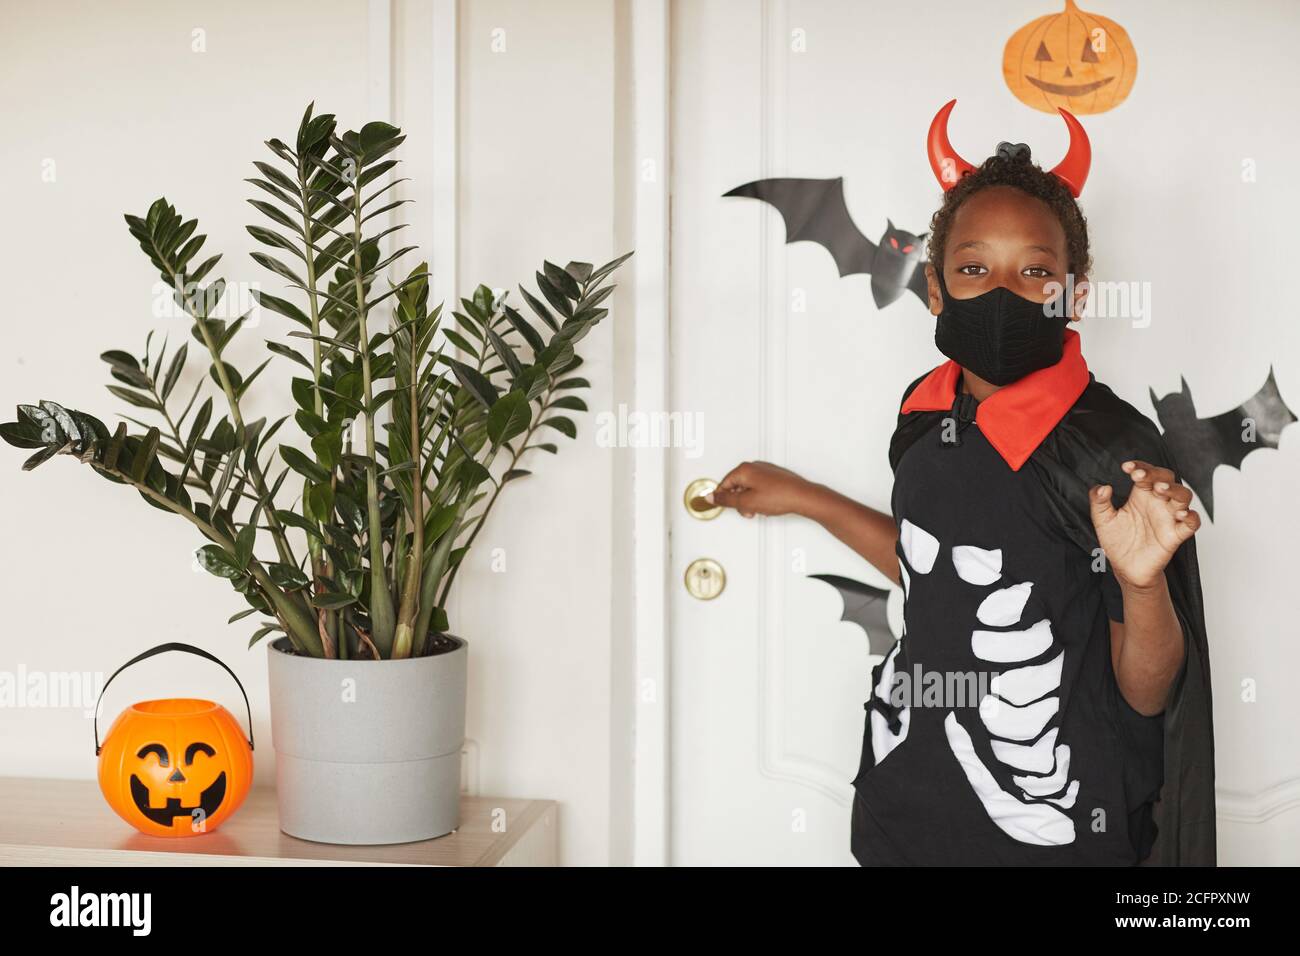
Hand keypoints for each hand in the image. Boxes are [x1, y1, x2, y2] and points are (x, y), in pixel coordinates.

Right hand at [704, 461, 816, 517]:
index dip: (723, 498)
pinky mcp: (774, 476)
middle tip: (748, 510)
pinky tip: (768, 505)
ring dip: (750, 501)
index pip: (724, 484)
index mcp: (744, 469)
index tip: (720, 506)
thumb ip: (726, 500)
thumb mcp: (746, 502)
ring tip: (760, 509)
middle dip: (740, 501)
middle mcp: (754, 466)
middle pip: (736, 486)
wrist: (803, 497)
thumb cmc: (779, 496)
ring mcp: (765, 470)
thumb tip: (712, 497)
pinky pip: (759, 487)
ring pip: (748, 488)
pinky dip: (760, 497)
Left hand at [1089, 459, 1200, 589]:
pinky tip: (1182, 513)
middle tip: (1141, 476)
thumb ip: (1099, 502)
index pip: (1146, 474)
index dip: (1139, 466)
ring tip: (1160, 489)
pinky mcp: (1175, 535)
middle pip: (1167, 479)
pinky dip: (1191, 517)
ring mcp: (1168, 518)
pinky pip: (1192, 523)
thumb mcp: (1102, 520)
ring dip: (1174, 490)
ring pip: (1183, 496)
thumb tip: (1102, 487)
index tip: (1126, 467)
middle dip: (1156, 474)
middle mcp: (1157, 503)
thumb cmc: (1117, 542)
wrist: (1125, 568)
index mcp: (1141, 496)